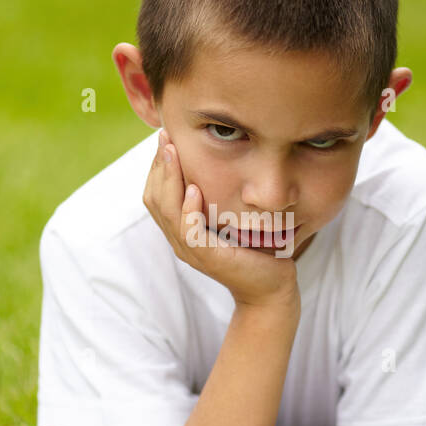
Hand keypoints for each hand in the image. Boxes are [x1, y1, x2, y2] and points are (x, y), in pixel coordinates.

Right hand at [143, 128, 300, 312]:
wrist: (271, 289)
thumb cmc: (256, 253)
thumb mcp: (232, 220)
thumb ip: (218, 200)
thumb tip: (218, 165)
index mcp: (182, 230)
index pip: (156, 195)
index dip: (158, 167)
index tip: (166, 138)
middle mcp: (180, 241)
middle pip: (154, 199)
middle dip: (159, 165)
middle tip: (164, 136)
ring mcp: (192, 251)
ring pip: (167, 212)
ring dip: (169, 179)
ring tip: (172, 153)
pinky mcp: (208, 258)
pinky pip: (189, 231)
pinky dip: (188, 209)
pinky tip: (194, 189)